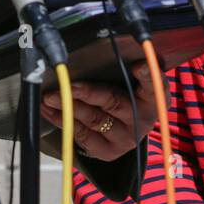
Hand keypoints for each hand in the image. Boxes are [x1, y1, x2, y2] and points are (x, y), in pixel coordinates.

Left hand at [40, 62, 161, 160]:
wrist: (126, 128)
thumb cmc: (126, 95)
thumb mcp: (131, 81)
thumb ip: (121, 68)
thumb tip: (91, 51)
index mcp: (153, 97)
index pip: (153, 84)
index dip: (147, 76)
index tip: (138, 65)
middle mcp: (143, 120)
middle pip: (112, 101)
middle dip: (84, 92)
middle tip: (64, 84)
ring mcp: (126, 138)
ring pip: (93, 120)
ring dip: (68, 107)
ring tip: (49, 97)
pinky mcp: (110, 152)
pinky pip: (83, 136)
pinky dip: (63, 121)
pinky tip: (50, 111)